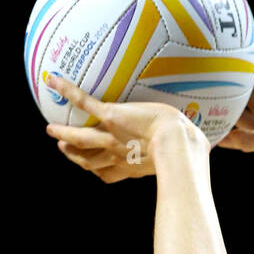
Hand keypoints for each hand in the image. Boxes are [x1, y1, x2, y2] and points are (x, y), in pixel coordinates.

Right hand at [42, 74, 204, 180]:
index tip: (90, 168)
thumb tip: (202, 149)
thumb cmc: (185, 151)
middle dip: (73, 156)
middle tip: (62, 148)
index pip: (107, 174)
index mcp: (130, 167)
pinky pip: (83, 103)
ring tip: (51, 129)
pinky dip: (66, 91)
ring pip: (79, 138)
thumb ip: (183, 155)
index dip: (95, 171)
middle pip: (87, 160)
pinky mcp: (110, 117)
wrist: (177, 144)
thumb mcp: (180, 158)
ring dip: (64, 134)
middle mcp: (116, 155)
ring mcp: (110, 136)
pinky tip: (52, 80)